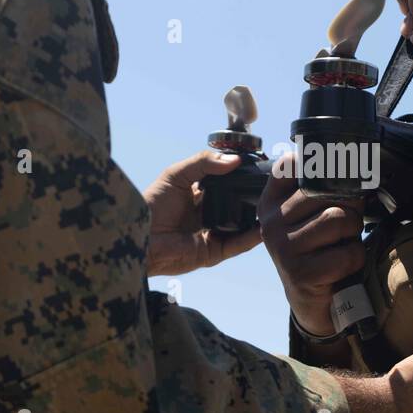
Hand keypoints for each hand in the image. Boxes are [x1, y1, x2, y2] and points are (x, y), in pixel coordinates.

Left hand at [143, 150, 262, 276]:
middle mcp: (210, 214)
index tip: (263, 169)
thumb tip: (235, 160)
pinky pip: (238, 245)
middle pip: (239, 205)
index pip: (229, 185)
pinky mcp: (214, 252)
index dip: (244, 178)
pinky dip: (252, 237)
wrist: (138, 236)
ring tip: (274, 205)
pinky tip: (263, 226)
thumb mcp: (176, 175)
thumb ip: (204, 162)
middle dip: (255, 198)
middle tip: (273, 187)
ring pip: (243, 226)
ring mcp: (213, 234)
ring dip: (257, 217)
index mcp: (201, 195)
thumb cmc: (152, 204)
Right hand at [257, 152, 364, 337]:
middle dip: (348, 205)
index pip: (291, 165)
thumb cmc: (317, 249)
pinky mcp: (302, 274)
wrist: (311, 299)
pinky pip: (347, 253)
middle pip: (324, 191)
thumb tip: (353, 162)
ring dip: (353, 232)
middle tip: (348, 220)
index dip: (319, 166)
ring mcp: (284, 249)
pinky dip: (355, 258)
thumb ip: (318, 188)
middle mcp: (271, 223)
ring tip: (345, 241)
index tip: (334, 177)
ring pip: (338, 219)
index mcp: (270, 203)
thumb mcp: (308, 216)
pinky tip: (343, 265)